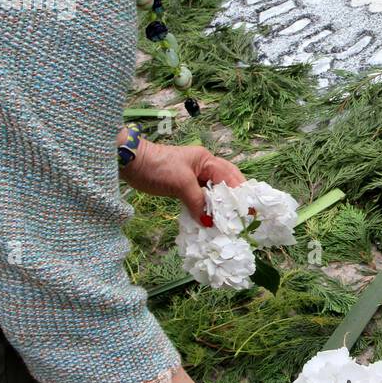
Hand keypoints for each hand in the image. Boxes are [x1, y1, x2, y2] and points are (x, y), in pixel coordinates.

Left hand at [120, 138, 244, 218]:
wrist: (132, 163)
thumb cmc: (158, 167)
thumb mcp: (181, 183)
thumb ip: (198, 202)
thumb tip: (209, 222)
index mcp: (206, 160)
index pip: (230, 177)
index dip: (240, 193)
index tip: (249, 209)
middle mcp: (203, 167)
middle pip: (225, 183)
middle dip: (234, 199)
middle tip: (244, 216)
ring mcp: (193, 177)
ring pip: (213, 192)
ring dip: (220, 206)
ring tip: (229, 221)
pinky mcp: (183, 186)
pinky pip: (201, 198)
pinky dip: (207, 208)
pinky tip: (210, 219)